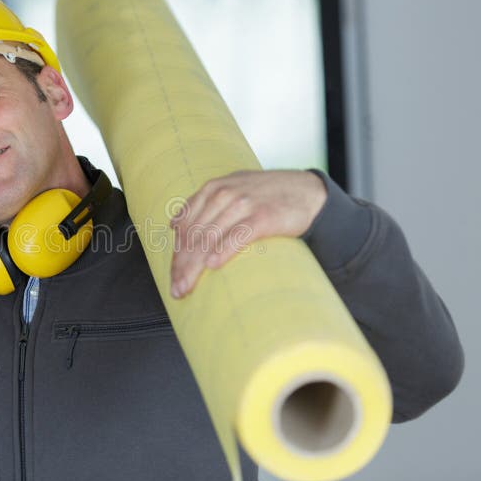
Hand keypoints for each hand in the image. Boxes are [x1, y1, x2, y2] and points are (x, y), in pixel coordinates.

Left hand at [169, 170, 326, 298]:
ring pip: (209, 238)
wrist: (308, 192)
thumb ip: (204, 204)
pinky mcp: (263, 216)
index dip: (175, 254)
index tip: (172, 278)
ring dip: (194, 266)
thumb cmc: (267, 196)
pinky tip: (212, 265)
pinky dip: (223, 250)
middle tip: (176, 290)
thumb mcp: (232, 190)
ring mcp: (243, 203)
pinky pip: (238, 235)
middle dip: (181, 266)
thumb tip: (174, 224)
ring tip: (187, 287)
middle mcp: (224, 194)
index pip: (185, 226)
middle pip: (194, 235)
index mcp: (212, 189)